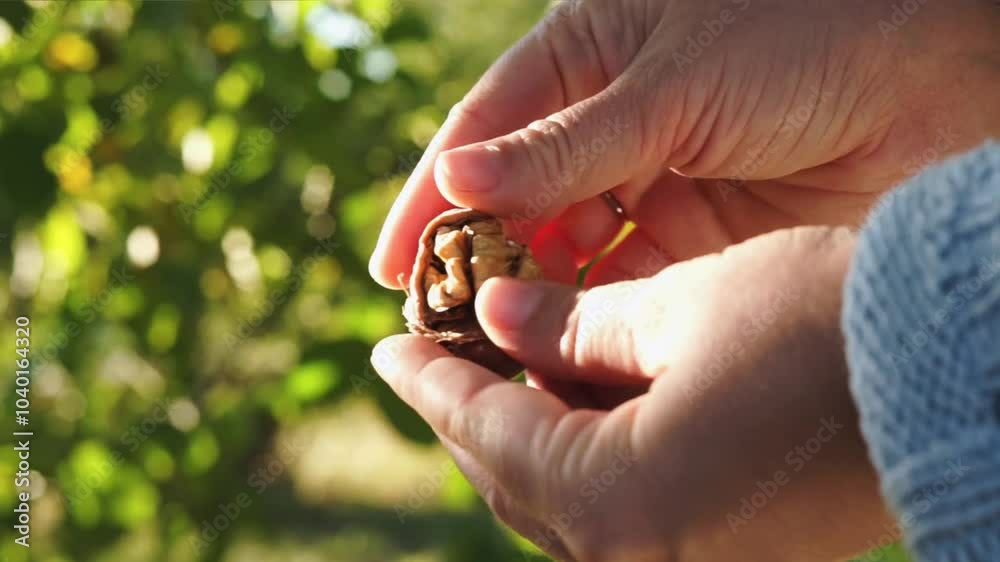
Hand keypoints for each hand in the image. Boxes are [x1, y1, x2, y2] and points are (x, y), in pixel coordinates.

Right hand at [369, 0, 999, 287]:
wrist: (936, 82)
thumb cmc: (805, 36)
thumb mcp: (670, 85)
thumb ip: (565, 144)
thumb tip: (455, 179)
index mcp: (585, 54)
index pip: (484, 132)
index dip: (431, 200)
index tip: (391, 265)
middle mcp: (607, 123)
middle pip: (516, 203)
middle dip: (478, 263)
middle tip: (440, 327)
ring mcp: (648, 184)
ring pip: (565, 253)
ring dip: (530, 299)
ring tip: (493, 350)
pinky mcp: (694, 240)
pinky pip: (624, 286)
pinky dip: (591, 319)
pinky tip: (562, 351)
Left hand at [372, 226, 892, 561]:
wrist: (955, 370)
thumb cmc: (825, 327)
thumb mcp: (680, 308)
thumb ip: (571, 325)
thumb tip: (497, 316)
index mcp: (621, 503)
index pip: (485, 436)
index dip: (431, 383)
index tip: (390, 347)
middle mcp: (647, 559)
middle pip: (515, 482)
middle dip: (471, 411)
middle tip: (441, 351)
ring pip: (566, 504)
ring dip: (526, 435)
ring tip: (506, 365)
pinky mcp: (730, 554)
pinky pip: (623, 514)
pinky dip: (585, 458)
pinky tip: (578, 403)